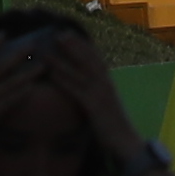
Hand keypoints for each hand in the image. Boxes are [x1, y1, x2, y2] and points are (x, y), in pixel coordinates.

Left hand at [41, 30, 153, 165]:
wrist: (125, 142)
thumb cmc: (114, 126)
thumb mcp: (106, 105)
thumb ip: (97, 94)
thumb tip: (85, 88)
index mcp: (108, 83)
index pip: (95, 58)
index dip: (83, 45)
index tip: (71, 34)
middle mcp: (105, 84)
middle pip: (88, 59)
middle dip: (74, 45)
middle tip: (59, 33)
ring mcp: (100, 94)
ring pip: (79, 71)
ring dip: (63, 59)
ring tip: (49, 49)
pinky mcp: (94, 106)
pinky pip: (76, 90)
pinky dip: (63, 80)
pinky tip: (51, 74)